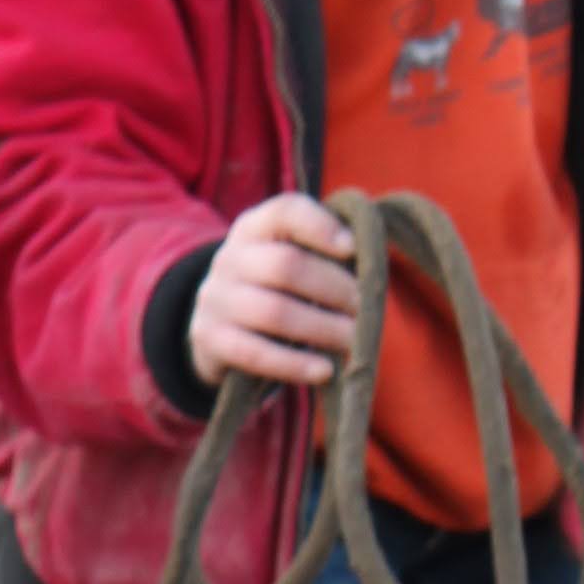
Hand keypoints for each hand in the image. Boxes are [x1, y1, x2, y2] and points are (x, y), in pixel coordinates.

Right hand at [191, 195, 360, 389]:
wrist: (217, 326)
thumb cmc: (274, 288)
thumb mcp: (290, 258)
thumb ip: (325, 255)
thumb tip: (373, 273)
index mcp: (254, 228)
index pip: (285, 212)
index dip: (321, 227)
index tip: (353, 250)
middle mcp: (229, 257)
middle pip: (285, 266)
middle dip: (333, 288)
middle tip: (362, 308)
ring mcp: (215, 298)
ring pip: (273, 312)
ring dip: (322, 328)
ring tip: (352, 340)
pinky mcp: (209, 338)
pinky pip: (254, 353)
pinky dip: (295, 365)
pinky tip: (324, 371)